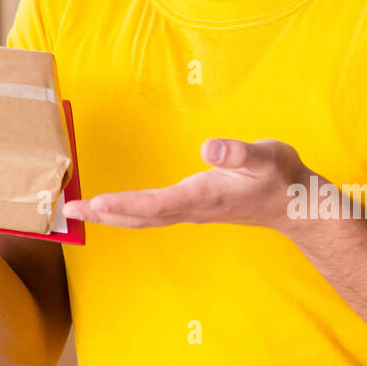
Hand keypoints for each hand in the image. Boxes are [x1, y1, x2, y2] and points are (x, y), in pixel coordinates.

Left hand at [61, 138, 313, 232]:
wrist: (298, 204)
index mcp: (203, 196)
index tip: (94, 203)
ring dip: (111, 215)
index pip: (154, 204)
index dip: (123, 203)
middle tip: (67, 211)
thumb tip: (208, 147)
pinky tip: (116, 208)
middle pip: (139, 216)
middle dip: (104, 213)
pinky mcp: (194, 208)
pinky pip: (153, 214)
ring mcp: (192, 211)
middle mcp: (192, 208)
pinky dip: (128, 212)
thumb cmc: (282, 176)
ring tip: (82, 211)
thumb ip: (239, 152)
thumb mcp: (266, 156)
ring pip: (144, 218)